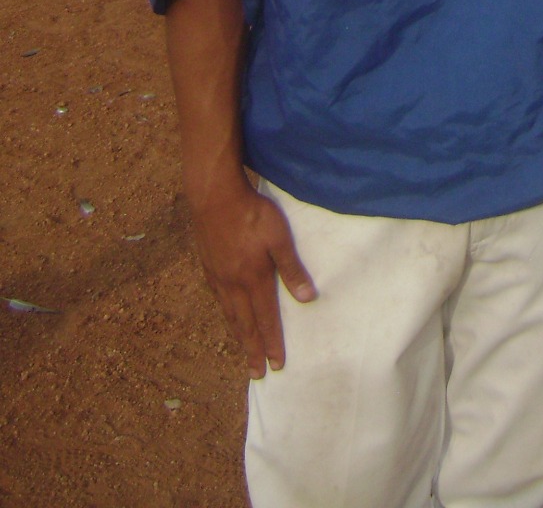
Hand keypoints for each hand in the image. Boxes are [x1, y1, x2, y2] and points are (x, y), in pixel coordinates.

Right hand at [189, 175, 316, 376]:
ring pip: (230, 314)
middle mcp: (234, 284)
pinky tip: (228, 315)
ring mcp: (218, 276)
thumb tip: (307, 298)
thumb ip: (292, 268)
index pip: (266, 319)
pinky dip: (226, 315)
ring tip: (244, 352)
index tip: (277, 365)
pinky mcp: (208, 266)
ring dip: (239, 336)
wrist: (214, 196)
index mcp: (254, 279)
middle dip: (253, 350)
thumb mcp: (279, 237)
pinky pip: (218, 299)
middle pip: (245, 324)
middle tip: (257, 374)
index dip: (272, 343)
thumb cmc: (252, 213)